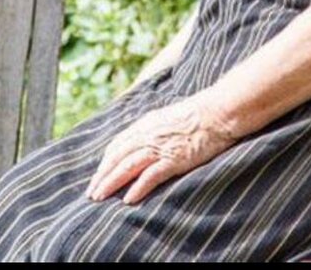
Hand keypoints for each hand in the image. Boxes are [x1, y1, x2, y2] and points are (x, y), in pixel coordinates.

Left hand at [85, 92, 237, 204]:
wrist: (219, 111)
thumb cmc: (199, 115)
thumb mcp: (169, 117)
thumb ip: (154, 129)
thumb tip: (144, 141)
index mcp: (146, 124)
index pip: (118, 144)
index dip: (106, 162)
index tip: (99, 176)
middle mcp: (148, 135)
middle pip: (117, 157)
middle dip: (102, 176)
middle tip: (91, 194)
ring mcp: (161, 147)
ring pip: (127, 165)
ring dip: (111, 182)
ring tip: (100, 198)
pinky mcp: (175, 158)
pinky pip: (151, 175)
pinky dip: (138, 187)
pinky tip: (128, 199)